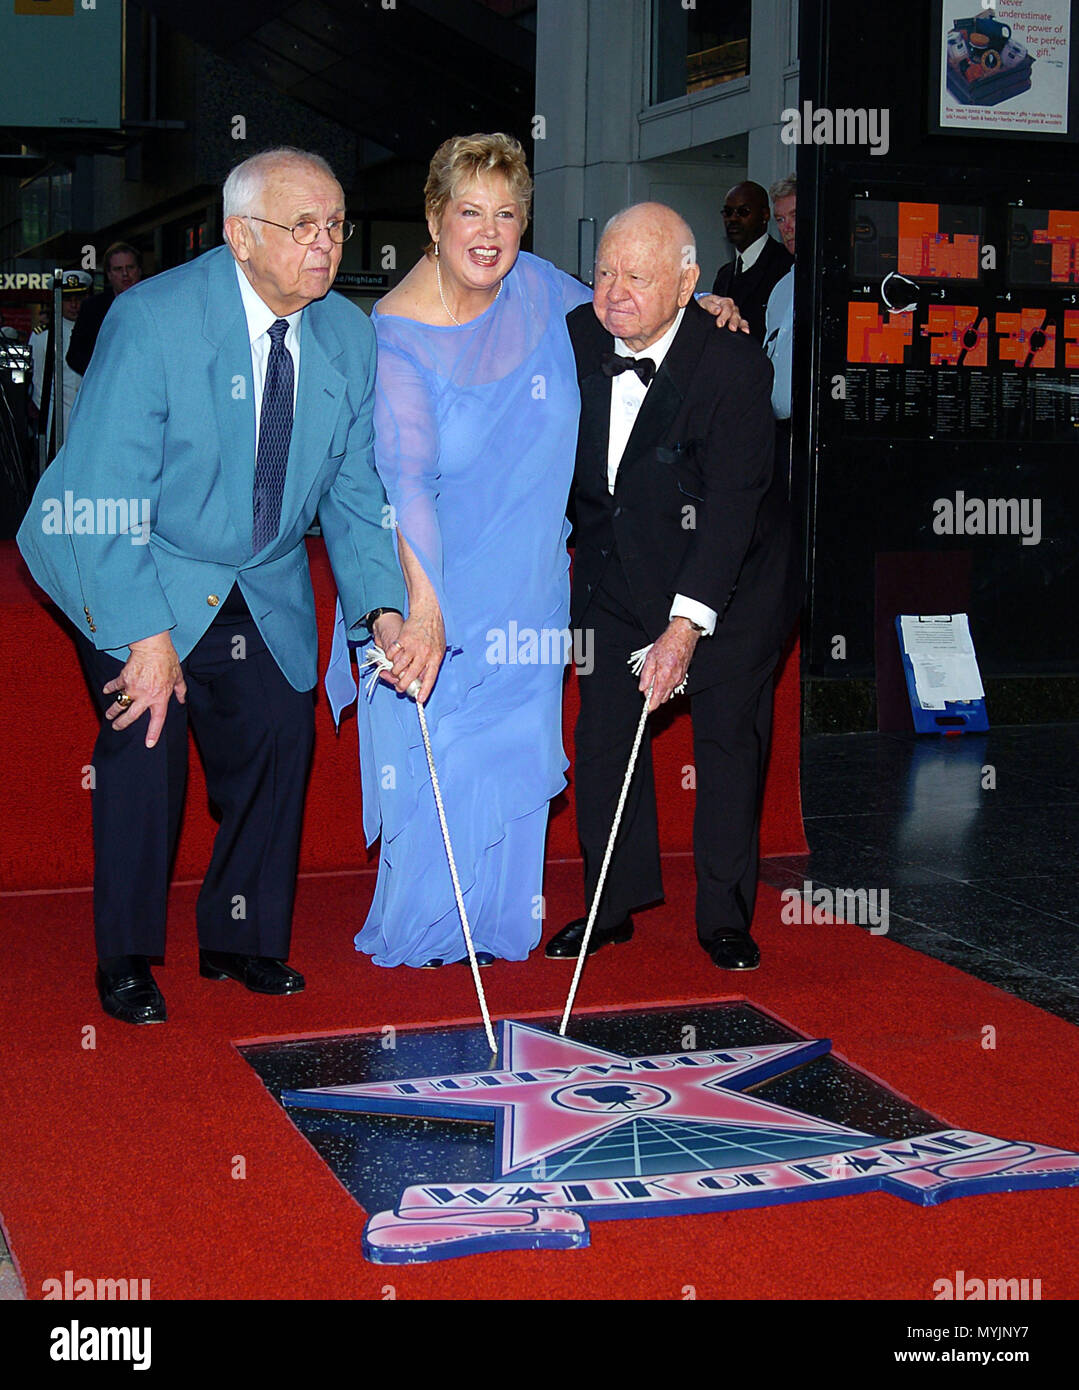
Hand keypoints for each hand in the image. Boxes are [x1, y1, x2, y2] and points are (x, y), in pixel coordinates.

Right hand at [103, 631, 185, 747]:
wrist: (152, 647)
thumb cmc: (168, 661)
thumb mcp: (178, 676)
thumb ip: (180, 690)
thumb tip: (181, 700)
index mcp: (160, 698)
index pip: (157, 721)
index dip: (153, 733)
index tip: (148, 744)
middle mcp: (144, 697)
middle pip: (131, 716)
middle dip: (122, 724)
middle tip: (116, 727)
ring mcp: (132, 689)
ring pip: (119, 705)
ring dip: (113, 711)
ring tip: (109, 716)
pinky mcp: (123, 679)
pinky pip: (114, 686)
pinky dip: (109, 688)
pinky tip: (106, 690)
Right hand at [375, 602, 444, 704]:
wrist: (427, 612)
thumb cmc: (434, 631)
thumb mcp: (439, 648)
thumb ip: (432, 663)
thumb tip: (424, 679)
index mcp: (435, 658)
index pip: (430, 678)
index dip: (424, 690)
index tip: (419, 699)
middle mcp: (424, 654)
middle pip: (411, 675)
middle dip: (403, 685)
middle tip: (399, 688)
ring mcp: (413, 647)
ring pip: (398, 666)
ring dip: (394, 671)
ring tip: (394, 671)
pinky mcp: (402, 640)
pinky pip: (392, 654)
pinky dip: (389, 657)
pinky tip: (391, 656)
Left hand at [639, 619, 698, 711]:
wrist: (683, 635)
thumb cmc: (667, 644)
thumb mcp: (650, 658)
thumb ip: (646, 676)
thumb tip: (642, 689)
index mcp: (664, 676)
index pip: (657, 699)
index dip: (651, 706)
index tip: (646, 709)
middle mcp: (674, 680)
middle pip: (663, 698)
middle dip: (655, 697)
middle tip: (647, 688)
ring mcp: (679, 679)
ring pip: (668, 692)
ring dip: (660, 690)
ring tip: (655, 677)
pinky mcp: (682, 676)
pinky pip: (673, 685)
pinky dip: (666, 684)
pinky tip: (663, 673)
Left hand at [696, 294, 749, 333]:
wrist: (706, 305)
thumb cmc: (706, 303)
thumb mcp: (705, 302)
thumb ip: (710, 306)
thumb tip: (717, 310)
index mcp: (724, 302)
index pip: (726, 308)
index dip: (724, 316)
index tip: (720, 324)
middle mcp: (731, 307)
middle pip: (735, 314)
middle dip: (734, 322)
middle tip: (732, 329)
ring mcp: (734, 313)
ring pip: (739, 318)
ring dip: (741, 325)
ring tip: (743, 331)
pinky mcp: (736, 319)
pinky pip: (742, 322)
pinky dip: (744, 326)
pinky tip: (746, 331)